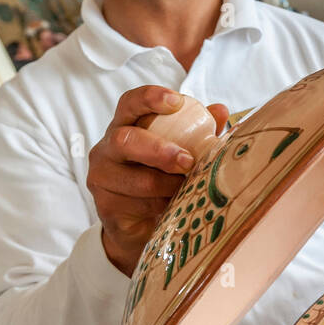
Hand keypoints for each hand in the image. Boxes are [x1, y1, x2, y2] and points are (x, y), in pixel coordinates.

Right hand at [87, 87, 228, 277]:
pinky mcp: (105, 207)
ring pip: (137, 180)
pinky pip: (138, 206)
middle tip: (187, 160)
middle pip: (124, 140)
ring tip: (187, 188)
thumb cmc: (159, 180)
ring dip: (168, 185)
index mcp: (125, 127)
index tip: (177, 101)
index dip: (150, 98)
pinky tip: (173, 206)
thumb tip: (221, 110)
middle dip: (159, 149)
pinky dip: (162, 206)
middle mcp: (106, 149)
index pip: (130, 103)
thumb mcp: (179, 153)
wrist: (137, 226)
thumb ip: (198, 132)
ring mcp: (101, 179)